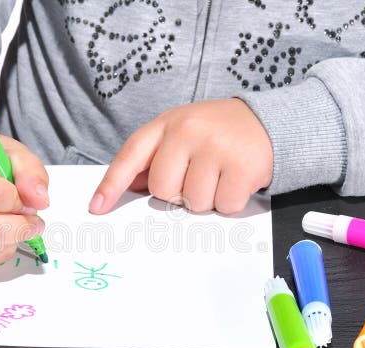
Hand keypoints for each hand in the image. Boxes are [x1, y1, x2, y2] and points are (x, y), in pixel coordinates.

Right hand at [0, 87, 48, 266]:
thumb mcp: (7, 151)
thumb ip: (29, 171)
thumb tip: (40, 202)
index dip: (16, 200)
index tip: (25, 198)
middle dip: (18, 227)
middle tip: (33, 222)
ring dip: (10, 239)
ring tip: (15, 222)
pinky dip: (0, 250)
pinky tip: (1, 234)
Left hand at [89, 98, 271, 214]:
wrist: (267, 122)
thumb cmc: (216, 133)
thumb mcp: (181, 134)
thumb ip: (154, 158)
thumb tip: (129, 188)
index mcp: (167, 123)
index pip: (131, 155)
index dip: (111, 184)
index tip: (97, 208)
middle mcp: (189, 130)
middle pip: (163, 189)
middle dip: (178, 193)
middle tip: (197, 175)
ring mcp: (216, 147)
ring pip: (194, 201)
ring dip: (207, 198)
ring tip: (219, 175)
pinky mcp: (243, 166)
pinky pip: (223, 205)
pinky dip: (229, 201)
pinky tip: (236, 180)